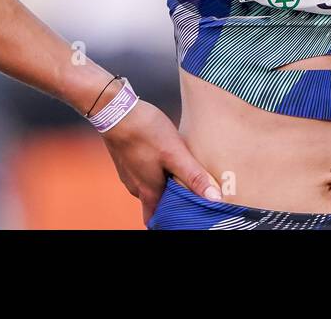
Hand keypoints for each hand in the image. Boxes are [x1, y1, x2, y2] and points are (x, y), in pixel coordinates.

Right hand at [98, 99, 223, 226]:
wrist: (115, 110)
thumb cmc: (146, 132)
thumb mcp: (175, 154)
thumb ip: (194, 176)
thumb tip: (215, 199)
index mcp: (148, 191)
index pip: (157, 219)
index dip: (171, 221)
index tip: (187, 216)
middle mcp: (136, 187)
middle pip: (155, 203)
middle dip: (171, 202)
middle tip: (190, 195)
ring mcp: (129, 173)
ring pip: (149, 186)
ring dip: (164, 185)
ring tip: (182, 176)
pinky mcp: (127, 159)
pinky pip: (143, 172)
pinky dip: (156, 171)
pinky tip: (166, 158)